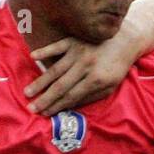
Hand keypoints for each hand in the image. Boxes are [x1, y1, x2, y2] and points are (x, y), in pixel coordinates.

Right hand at [24, 33, 139, 113]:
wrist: (125, 39)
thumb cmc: (116, 67)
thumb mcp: (110, 86)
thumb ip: (91, 96)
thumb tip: (72, 107)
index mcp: (95, 80)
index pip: (71, 97)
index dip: (57, 107)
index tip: (45, 114)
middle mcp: (85, 66)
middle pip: (61, 86)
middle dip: (45, 99)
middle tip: (31, 108)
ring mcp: (78, 52)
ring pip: (56, 69)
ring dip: (40, 81)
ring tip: (27, 92)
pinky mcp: (74, 40)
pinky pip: (57, 46)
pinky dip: (45, 51)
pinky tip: (33, 57)